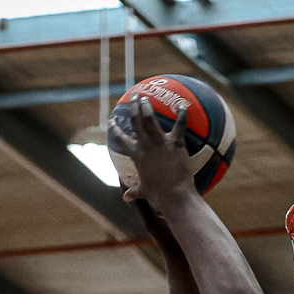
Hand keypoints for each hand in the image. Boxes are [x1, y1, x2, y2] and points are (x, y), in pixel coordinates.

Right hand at [114, 96, 193, 210]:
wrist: (174, 196)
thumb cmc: (158, 195)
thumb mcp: (143, 191)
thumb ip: (134, 191)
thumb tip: (126, 197)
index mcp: (137, 155)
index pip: (122, 140)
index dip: (115, 129)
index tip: (112, 121)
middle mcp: (146, 145)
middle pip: (136, 120)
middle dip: (134, 106)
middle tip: (134, 96)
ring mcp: (160, 142)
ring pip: (151, 118)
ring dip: (148, 106)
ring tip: (147, 97)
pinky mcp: (175, 142)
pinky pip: (180, 123)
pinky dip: (182, 113)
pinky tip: (182, 105)